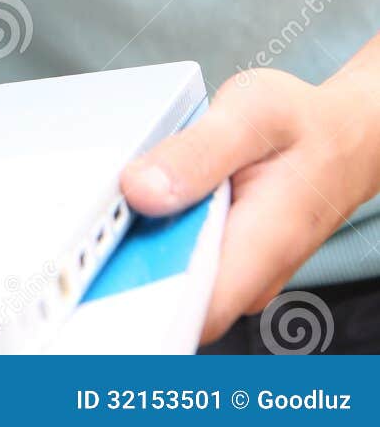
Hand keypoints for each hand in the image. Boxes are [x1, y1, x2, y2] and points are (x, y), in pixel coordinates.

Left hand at [119, 65, 379, 342]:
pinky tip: (129, 209)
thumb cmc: (304, 124)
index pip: (192, 311)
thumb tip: (141, 189)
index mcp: (259, 247)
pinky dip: (149, 240)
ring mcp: (236, 272)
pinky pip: (176, 263)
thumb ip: (197, 152)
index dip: (134, 307)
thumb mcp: (252, 115)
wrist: (343, 135)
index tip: (92, 279)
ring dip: (131, 255)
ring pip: (170, 284)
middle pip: (170, 302)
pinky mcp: (224, 259)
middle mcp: (248, 276)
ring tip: (103, 215)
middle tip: (84, 234)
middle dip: (120, 275)